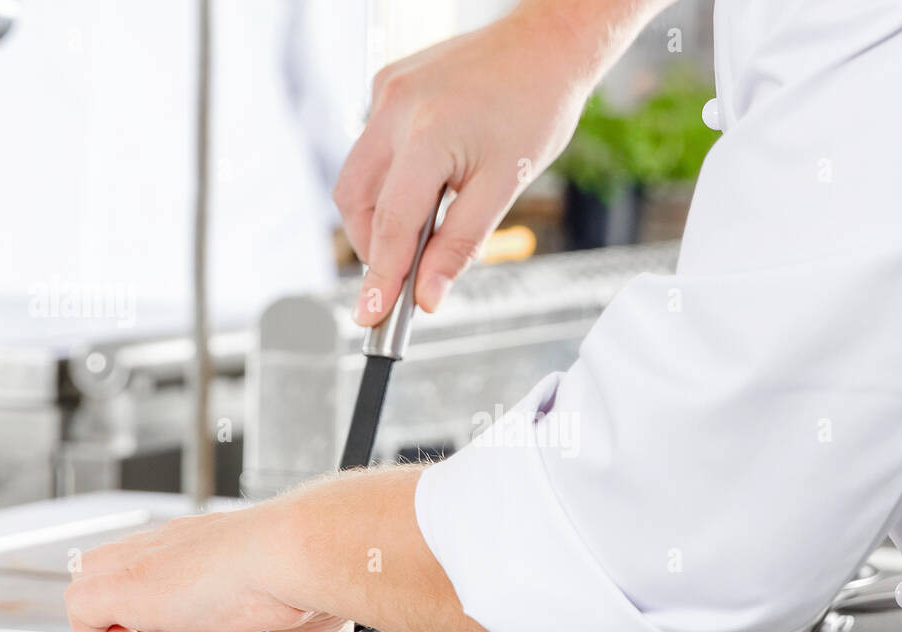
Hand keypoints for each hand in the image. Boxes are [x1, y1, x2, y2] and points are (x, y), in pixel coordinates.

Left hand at [64, 502, 351, 631]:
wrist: (292, 553)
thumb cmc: (305, 577)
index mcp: (205, 552)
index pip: (159, 578)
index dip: (157, 620)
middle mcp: (167, 550)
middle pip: (113, 577)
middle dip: (125, 623)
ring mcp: (140, 563)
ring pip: (87, 585)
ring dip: (110, 627)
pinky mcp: (120, 583)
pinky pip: (78, 610)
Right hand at [335, 4, 597, 322]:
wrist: (545, 44)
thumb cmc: (536, 106)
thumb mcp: (505, 185)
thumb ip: (461, 244)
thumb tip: (427, 295)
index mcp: (428, 135)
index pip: (391, 224)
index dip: (379, 277)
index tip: (370, 316)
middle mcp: (395, 108)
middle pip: (356, 200)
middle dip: (373, 246)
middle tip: (402, 278)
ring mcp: (386, 92)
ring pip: (357, 175)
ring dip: (379, 215)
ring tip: (421, 233)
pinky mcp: (387, 85)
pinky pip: (372, 146)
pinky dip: (389, 180)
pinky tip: (425, 186)